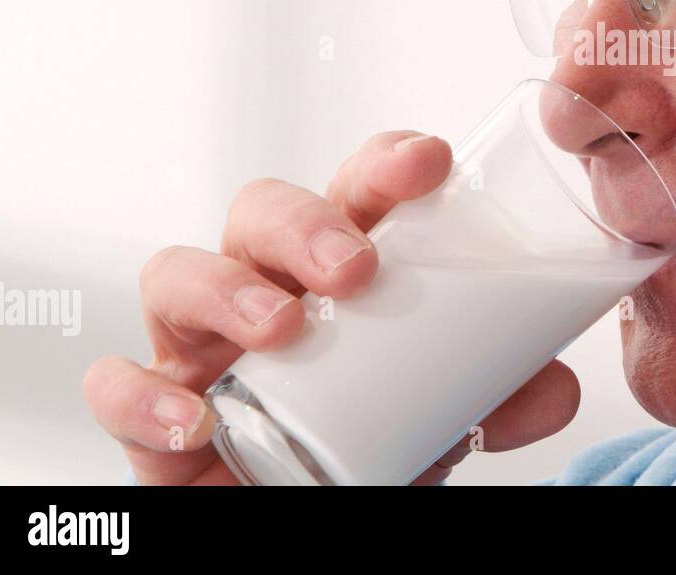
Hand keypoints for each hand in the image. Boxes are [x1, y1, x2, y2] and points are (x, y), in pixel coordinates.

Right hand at [83, 131, 580, 483]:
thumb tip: (557, 384)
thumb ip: (500, 393)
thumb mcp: (446, 411)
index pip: (354, 188)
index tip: (432, 162)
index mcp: (339, 264)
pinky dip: (143, 396)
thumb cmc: (370, 435)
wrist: (309, 513)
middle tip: (356, 268)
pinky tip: (194, 418)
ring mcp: (200, 340)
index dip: (385, 162)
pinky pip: (118, 382)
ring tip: (282, 326)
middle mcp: (264, 283)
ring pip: (177, 271)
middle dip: (305, 222)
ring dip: (227, 287)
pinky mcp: (153, 405)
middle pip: (261, 210)